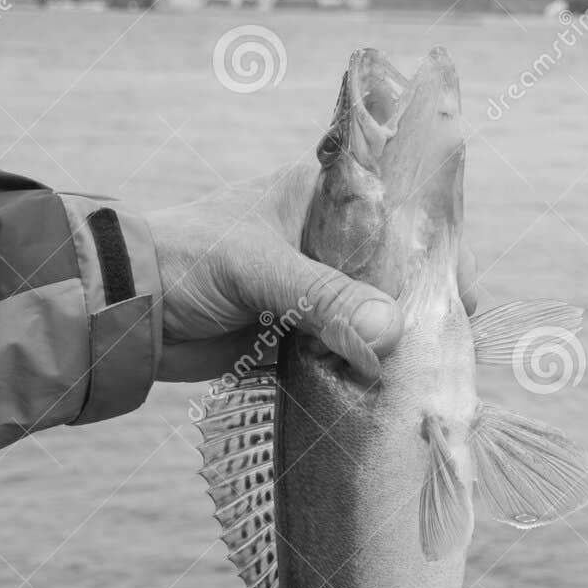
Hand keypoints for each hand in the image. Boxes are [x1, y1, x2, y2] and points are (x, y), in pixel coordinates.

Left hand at [145, 160, 477, 381]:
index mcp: (327, 195)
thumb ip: (323, 300)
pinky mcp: (305, 335)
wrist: (126, 311)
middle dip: (428, 306)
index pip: (406, 209)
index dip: (440, 247)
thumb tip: (391, 335)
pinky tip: (395, 392)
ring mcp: (320, 290)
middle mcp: (332, 239)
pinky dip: (372, 371)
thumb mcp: (259, 269)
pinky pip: (353, 352)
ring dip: (402, 345)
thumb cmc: (186, 261)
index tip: (461, 296)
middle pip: (403, 270)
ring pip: (381, 315)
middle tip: (450, 347)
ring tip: (432, 376)